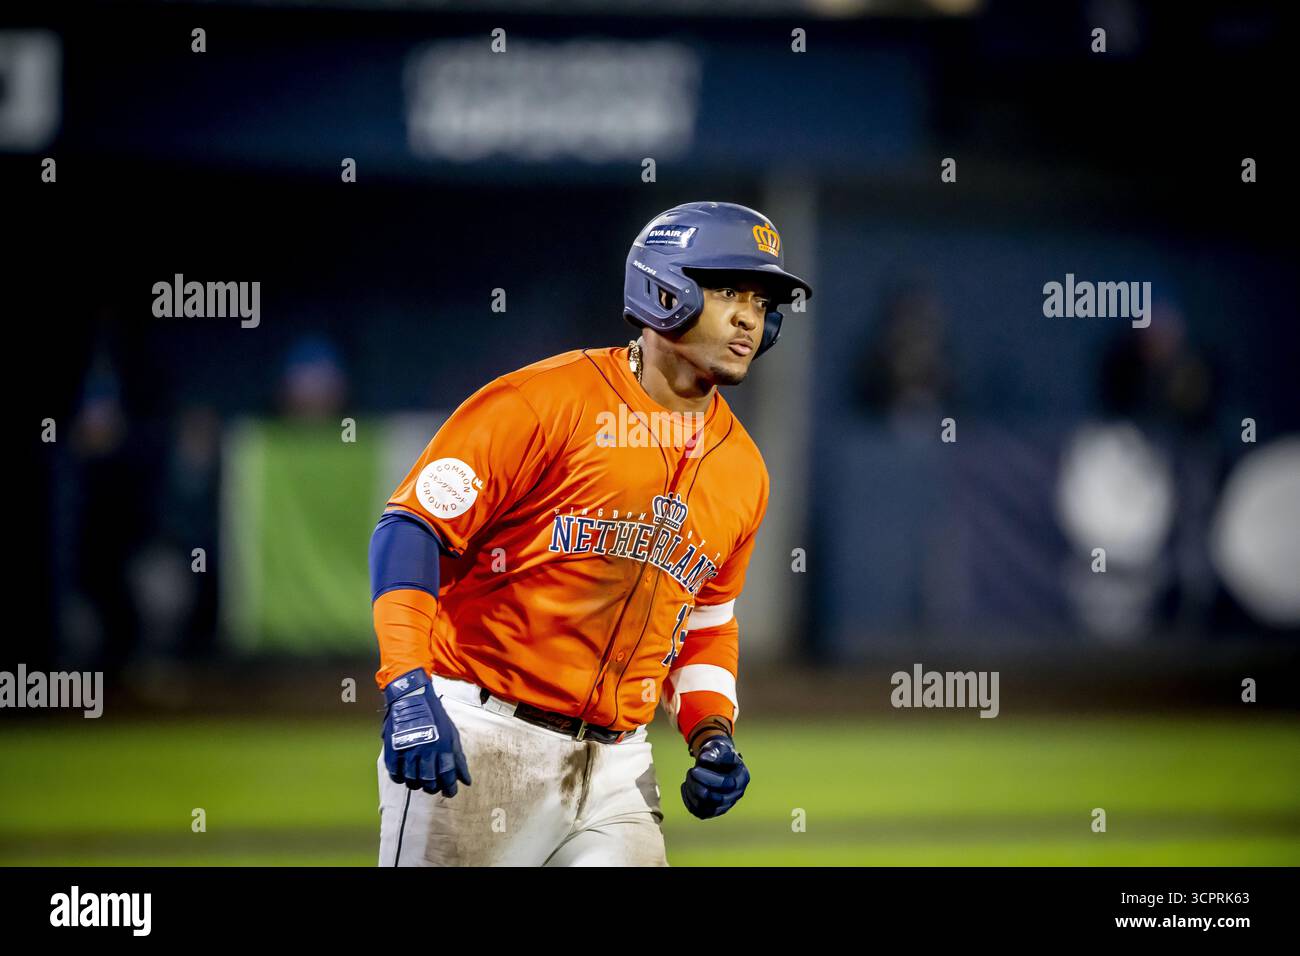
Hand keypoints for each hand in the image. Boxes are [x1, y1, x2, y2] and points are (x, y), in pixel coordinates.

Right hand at [381, 668, 471, 796]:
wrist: (411, 697)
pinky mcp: (392, 750)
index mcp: (442, 746)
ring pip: (412, 781)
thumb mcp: (451, 734)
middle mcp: (425, 750)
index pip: (447, 775)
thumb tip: (467, 781)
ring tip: (419, 780)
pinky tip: (405, 775)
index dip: (449, 788)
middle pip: (429, 781)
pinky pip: (395, 774)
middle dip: (433, 788)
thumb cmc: (435, 717)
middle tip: (433, 786)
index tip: (449, 793)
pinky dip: (401, 778)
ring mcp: (407, 751)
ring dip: (417, 784)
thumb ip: (458, 759)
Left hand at [681, 734, 748, 818]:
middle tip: (690, 771)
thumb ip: (713, 751)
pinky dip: (688, 799)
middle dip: (698, 786)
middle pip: (716, 799)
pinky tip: (686, 786)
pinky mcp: (713, 811)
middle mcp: (736, 794)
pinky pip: (698, 812)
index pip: (727, 784)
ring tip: (689, 777)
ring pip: (706, 808)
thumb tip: (705, 759)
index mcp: (741, 778)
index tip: (694, 770)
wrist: (716, 762)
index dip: (709, 779)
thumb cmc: (718, 754)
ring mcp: (725, 805)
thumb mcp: (718, 747)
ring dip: (692, 792)